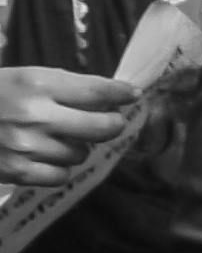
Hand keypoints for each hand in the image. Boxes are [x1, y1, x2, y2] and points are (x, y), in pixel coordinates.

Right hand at [0, 66, 133, 186]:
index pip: (96, 91)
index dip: (120, 93)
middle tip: (108, 122)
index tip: (133, 95)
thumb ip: (60, 84)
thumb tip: (113, 93)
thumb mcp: (18, 77)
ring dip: (76, 147)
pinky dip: (58, 168)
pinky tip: (43, 156)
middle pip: (103, 128)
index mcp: (34, 84)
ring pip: (81, 153)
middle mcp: (35, 114)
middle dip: (110, 125)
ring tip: (54, 137)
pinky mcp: (18, 172)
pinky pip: (62, 175)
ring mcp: (27, 146)